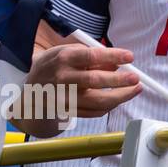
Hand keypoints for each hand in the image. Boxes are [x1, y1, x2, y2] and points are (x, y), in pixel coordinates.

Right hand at [12, 43, 140, 136]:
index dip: (112, 56)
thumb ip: (89, 57)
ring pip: (99, 101)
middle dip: (120, 80)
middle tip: (137, 79)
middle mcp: (63, 78)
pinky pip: (95, 112)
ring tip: (135, 90)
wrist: (31, 94)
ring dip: (121, 96)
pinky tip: (117, 99)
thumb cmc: (53, 68)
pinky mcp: (69, 112)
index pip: (90, 56)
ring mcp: (65, 97)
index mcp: (62, 58)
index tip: (129, 57)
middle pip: (95, 80)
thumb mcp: (65, 54)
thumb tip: (115, 64)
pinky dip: (109, 106)